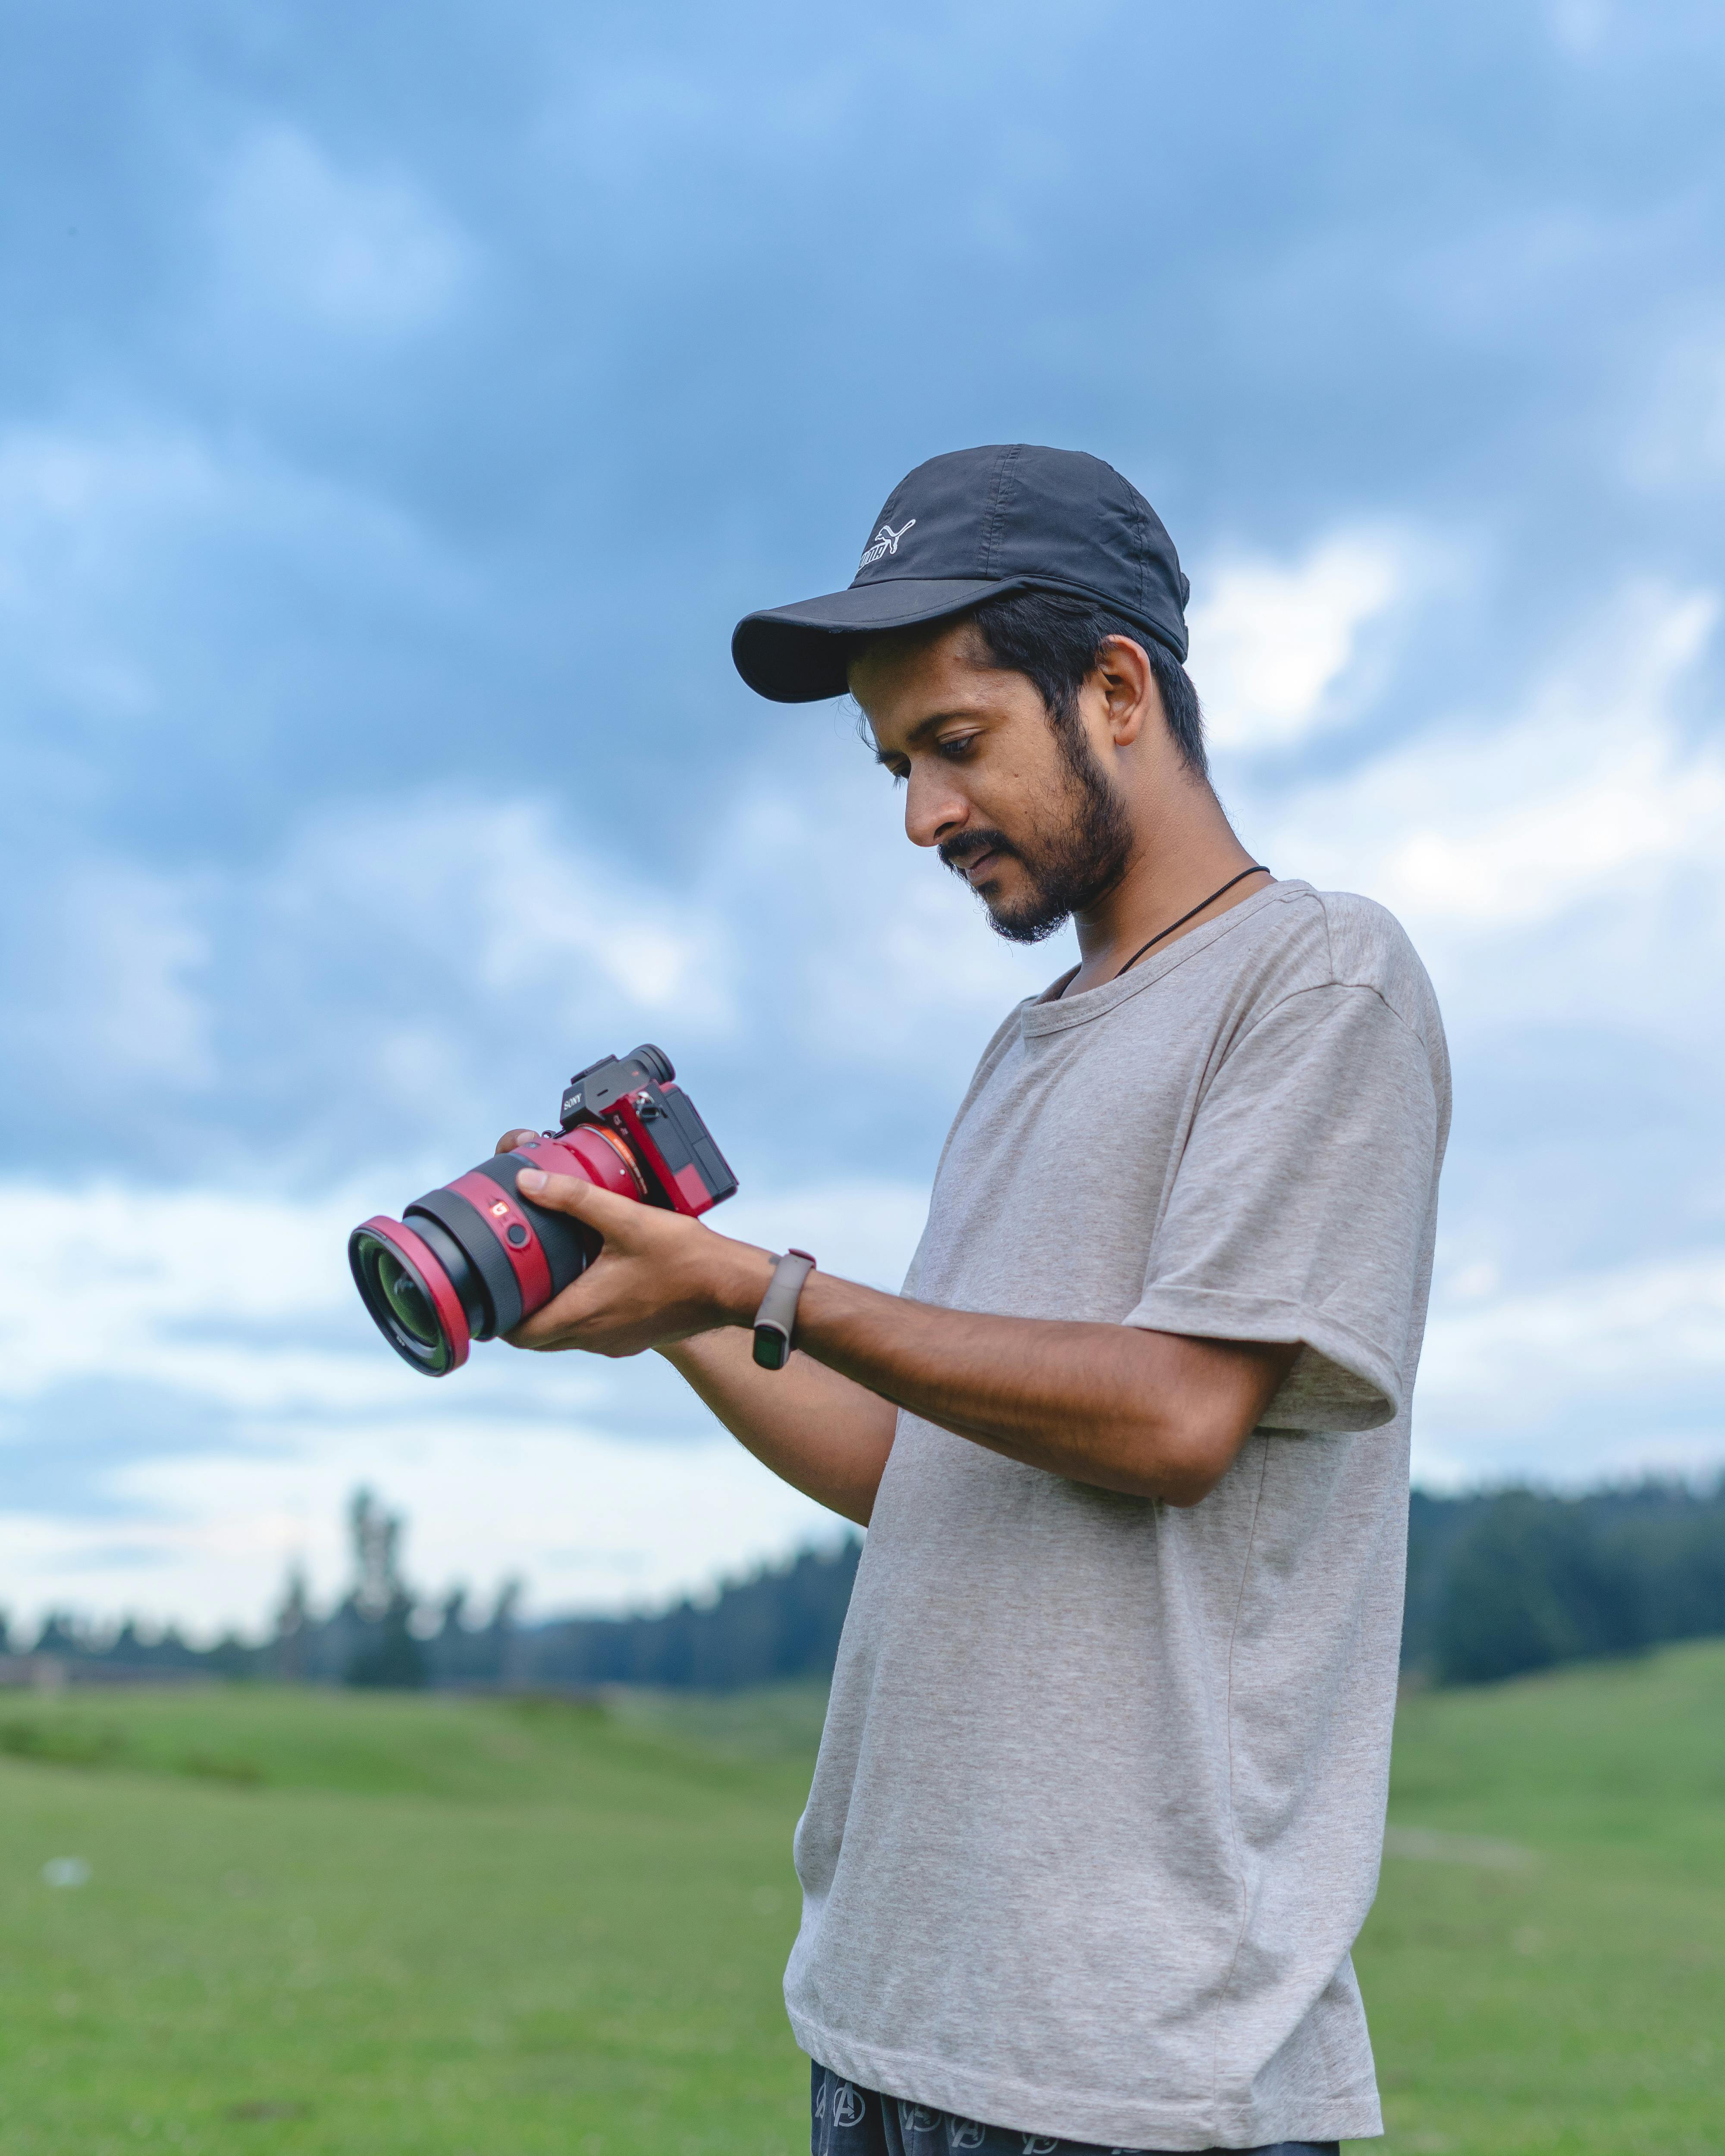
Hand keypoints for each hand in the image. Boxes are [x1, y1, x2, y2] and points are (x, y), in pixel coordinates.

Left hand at [500, 1163, 774, 1358]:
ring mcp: (615, 1343)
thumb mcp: (626, 1218)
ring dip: (552, 1313)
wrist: (731, 1287)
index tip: (489, 1296)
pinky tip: (592, 1283)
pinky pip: (593, 1334)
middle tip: (513, 1280)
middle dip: (520, 1315)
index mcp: (584, 1312)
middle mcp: (595, 1337)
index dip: (497, 1318)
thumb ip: (575, 1197)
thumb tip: (528, 1181)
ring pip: (565, 1337)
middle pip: (538, 1339)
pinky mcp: (634, 1339)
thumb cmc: (684, 1257)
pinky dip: (581, 1315)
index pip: (520, 1334)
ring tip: (549, 1276)